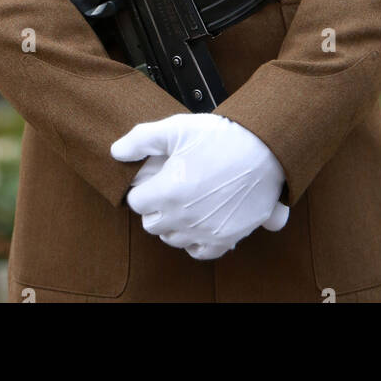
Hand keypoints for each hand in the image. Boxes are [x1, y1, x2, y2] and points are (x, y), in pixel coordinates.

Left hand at [111, 113, 287, 259]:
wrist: (264, 149)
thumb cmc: (221, 136)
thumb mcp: (177, 127)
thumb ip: (141, 139)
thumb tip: (116, 151)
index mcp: (167, 192)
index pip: (136, 202)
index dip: (143, 187)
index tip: (155, 178)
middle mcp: (183, 218)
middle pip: (151, 224)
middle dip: (155, 207)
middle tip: (169, 188)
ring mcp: (204, 231)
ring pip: (172, 239)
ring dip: (173, 224)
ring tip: (185, 202)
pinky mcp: (224, 238)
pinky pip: (199, 252)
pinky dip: (195, 241)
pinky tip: (199, 222)